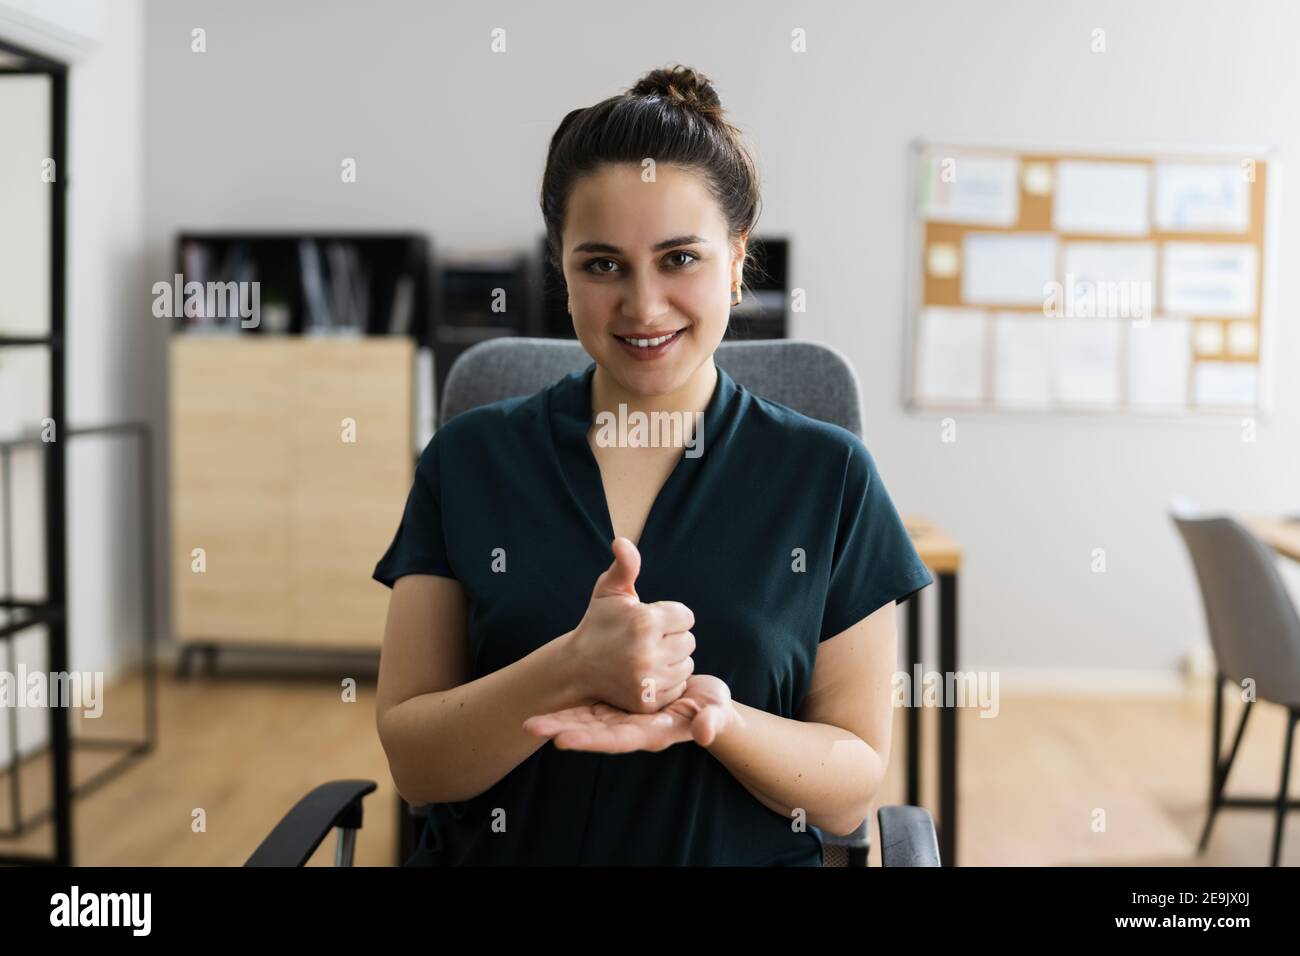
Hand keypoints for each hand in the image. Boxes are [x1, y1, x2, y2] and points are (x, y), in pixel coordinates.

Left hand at [523, 675, 736, 751]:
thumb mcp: (716, 713)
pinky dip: (572, 706)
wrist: (706, 704)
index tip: (562, 741)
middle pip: (592, 732)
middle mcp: (631, 729)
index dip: (589, 740)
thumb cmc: (713, 711)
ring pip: (586, 721)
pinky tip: (551, 701)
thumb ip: (711, 722)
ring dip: (559, 720)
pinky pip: (592, 707)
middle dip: (562, 730)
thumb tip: (704, 732)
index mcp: (651, 733)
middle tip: (530, 726)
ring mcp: (623, 718)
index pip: (615, 739)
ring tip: (529, 720)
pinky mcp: (619, 706)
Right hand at [568, 537, 694, 713]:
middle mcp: (648, 652)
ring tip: (646, 656)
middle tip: (646, 640)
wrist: (577, 667)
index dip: (670, 616)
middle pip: (689, 641)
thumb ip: (625, 566)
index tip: (650, 621)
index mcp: (644, 622)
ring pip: (687, 664)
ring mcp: (648, 680)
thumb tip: (622, 541)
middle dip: (672, 638)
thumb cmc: (599, 624)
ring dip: (672, 660)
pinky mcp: (649, 702)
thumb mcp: (609, 591)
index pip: (686, 616)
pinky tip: (647, 674)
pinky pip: (678, 686)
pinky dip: (667, 681)